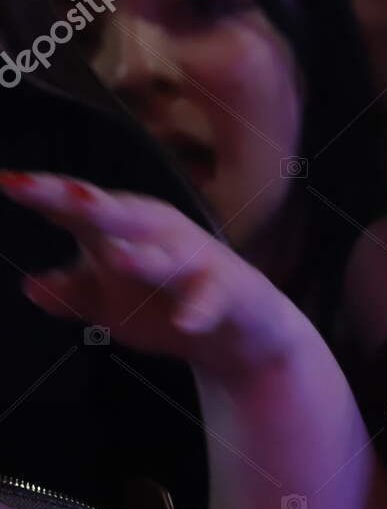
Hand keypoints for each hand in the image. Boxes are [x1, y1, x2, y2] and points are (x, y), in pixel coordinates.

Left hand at [0, 171, 306, 375]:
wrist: (241, 326)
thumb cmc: (166, 300)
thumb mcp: (107, 303)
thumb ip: (71, 292)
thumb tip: (31, 285)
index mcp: (123, 228)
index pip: (77, 207)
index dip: (44, 195)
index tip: (6, 181)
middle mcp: (159, 234)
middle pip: (119, 217)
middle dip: (90, 204)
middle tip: (59, 194)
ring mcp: (194, 262)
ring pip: (165, 258)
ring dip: (143, 258)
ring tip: (116, 257)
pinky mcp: (226, 291)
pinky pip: (211, 300)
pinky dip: (200, 310)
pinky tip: (187, 323)